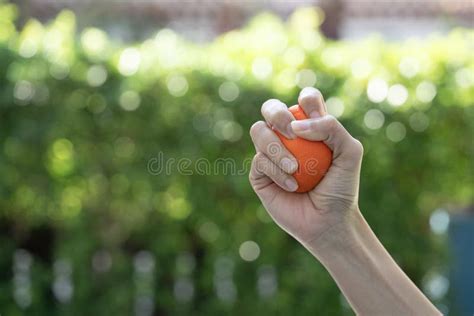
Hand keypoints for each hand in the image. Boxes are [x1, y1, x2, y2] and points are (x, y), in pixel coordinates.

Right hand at [249, 87, 363, 247]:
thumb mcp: (349, 153)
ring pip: (258, 131)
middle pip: (271, 108)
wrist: (328, 221)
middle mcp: (286, 137)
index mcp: (309, 126)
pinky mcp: (259, 173)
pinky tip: (292, 186)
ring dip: (276, 147)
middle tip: (292, 133)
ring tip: (295, 168)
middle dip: (278, 115)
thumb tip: (296, 124)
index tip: (316, 115)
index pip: (304, 100)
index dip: (307, 100)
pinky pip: (259, 161)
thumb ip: (331, 128)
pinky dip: (276, 172)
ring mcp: (270, 154)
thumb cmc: (341, 187)